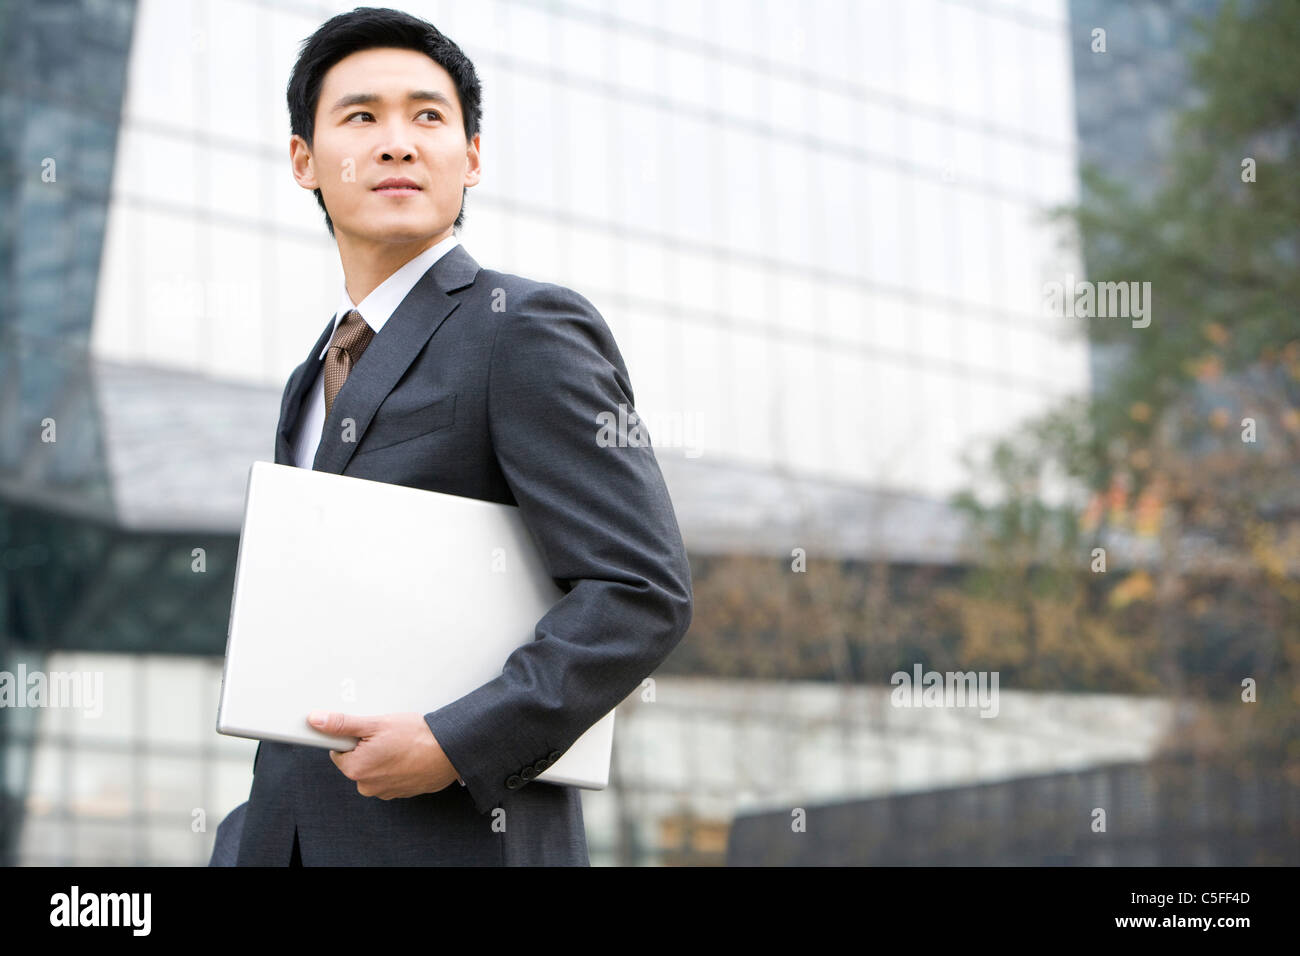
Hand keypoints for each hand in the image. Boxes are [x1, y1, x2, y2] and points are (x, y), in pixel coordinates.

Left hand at [308, 710, 460, 798]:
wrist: (450, 750)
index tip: (370, 732)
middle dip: (369, 748)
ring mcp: (385, 792)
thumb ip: (343, 724)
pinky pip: (390, 777)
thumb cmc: (416, 736)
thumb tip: (317, 720)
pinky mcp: (400, 793)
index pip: (340, 751)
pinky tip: (409, 756)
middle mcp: (367, 786)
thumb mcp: (376, 724)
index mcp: (356, 769)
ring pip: (374, 769)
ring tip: (402, 746)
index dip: (354, 738)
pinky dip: (397, 767)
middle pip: (357, 761)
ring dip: (383, 758)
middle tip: (388, 737)